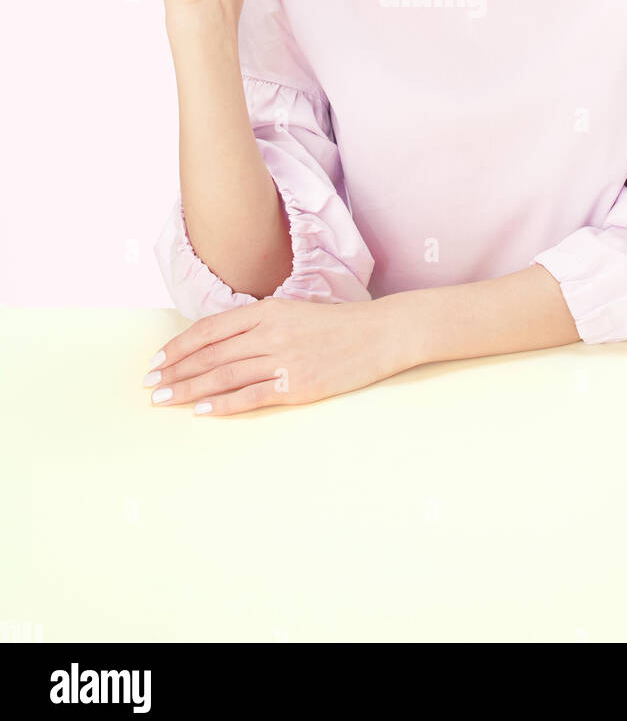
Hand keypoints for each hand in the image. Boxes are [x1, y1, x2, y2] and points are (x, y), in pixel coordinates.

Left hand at [142, 296, 401, 414]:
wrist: (382, 333)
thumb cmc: (341, 324)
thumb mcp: (296, 312)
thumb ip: (261, 324)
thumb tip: (224, 343)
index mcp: (268, 311)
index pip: (210, 329)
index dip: (179, 346)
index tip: (157, 360)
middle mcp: (271, 332)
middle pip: (211, 354)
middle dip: (175, 370)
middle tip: (150, 385)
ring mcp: (284, 359)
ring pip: (224, 375)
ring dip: (189, 388)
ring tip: (164, 399)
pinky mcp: (299, 384)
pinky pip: (252, 396)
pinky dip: (223, 403)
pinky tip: (202, 410)